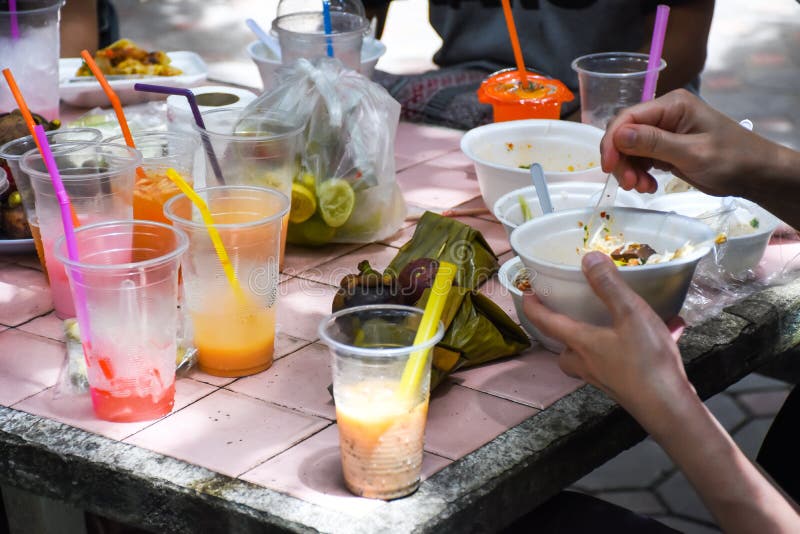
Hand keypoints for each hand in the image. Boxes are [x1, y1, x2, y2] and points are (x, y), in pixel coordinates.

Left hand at [523, 252, 690, 413]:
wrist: (670, 409)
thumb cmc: (645, 361)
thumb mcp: (630, 314)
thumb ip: (609, 286)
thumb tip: (588, 259)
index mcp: (582, 343)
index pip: (547, 322)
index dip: (534, 307)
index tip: (526, 294)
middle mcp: (588, 363)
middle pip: (566, 351)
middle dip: (565, 335)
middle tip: (572, 319)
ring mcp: (608, 379)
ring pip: (595, 358)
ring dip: (602, 341)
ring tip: (621, 323)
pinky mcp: (628, 387)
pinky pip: (629, 361)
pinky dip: (643, 346)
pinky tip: (672, 331)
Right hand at [600, 89, 776, 197]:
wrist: (756, 174)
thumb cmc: (732, 159)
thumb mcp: (692, 153)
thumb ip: (654, 143)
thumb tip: (618, 135)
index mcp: (672, 105)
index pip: (628, 117)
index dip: (612, 141)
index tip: (608, 167)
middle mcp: (664, 114)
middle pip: (625, 134)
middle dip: (621, 159)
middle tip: (628, 184)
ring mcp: (664, 131)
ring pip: (629, 148)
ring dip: (630, 170)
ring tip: (642, 188)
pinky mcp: (665, 147)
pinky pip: (641, 158)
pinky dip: (639, 173)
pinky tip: (648, 186)